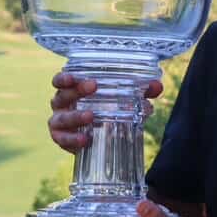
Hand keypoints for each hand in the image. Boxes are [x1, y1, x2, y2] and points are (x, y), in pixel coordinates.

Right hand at [48, 72, 162, 152]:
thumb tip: (156, 86)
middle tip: (93, 86)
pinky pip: (62, 139)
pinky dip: (72, 140)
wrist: (100, 138)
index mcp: (72, 90)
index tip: (72, 76)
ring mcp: (59, 122)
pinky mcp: (62, 140)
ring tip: (91, 116)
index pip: (61, 80)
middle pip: (62, 95)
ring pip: (60, 118)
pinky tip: (86, 140)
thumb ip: (141, 92)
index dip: (64, 77)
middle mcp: (62, 104)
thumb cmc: (107, 110)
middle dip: (76, 90)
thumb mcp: (124, 99)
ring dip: (75, 116)